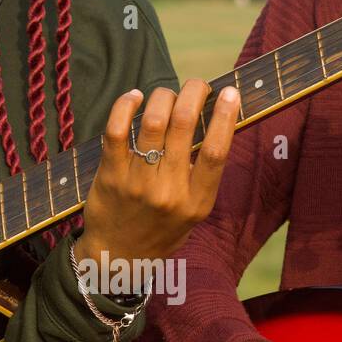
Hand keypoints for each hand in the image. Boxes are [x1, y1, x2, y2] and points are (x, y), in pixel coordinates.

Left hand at [75, 80, 240, 269]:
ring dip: (163, 96)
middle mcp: (169, 192)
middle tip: (197, 85)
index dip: (225, 117)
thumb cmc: (162, 228)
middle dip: (193, 92)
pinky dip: (126, 105)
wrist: (118, 256)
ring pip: (152, 121)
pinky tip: (134, 97)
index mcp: (196, 202)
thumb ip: (203, 175)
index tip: (230, 92)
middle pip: (183, 126)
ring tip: (166, 95)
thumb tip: (216, 122)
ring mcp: (138, 183)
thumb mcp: (194, 211)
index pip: (215, 152)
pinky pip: (117, 130)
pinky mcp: (111, 176)